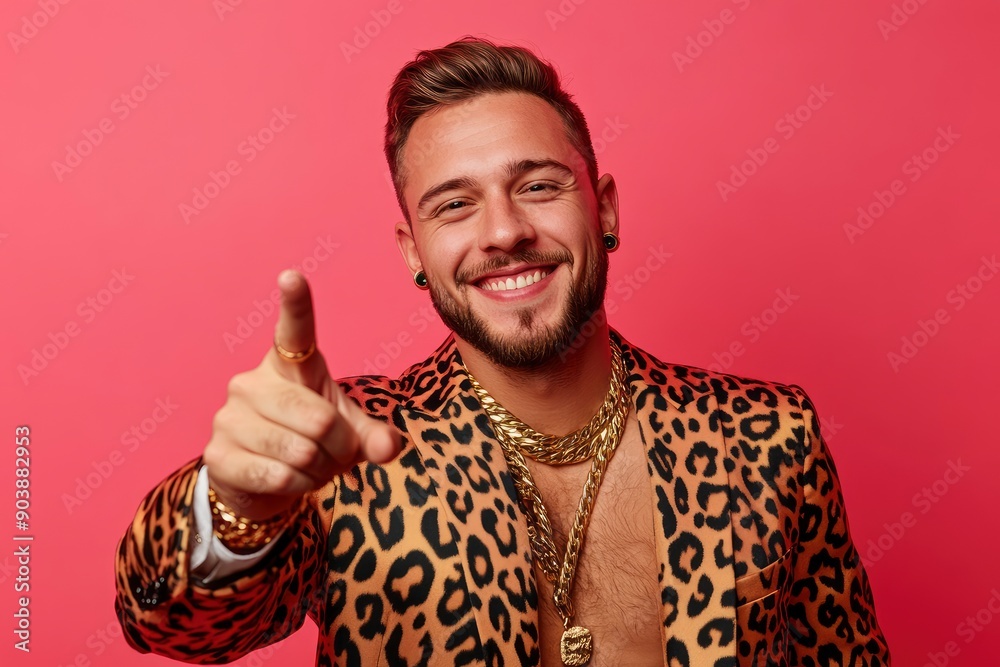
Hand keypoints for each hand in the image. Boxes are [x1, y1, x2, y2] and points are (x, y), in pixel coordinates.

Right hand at [203, 269, 401, 518]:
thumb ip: (376, 437)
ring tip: (311, 466)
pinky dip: (297, 487)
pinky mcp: (217, 454)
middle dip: (340, 448)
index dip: (295, 304)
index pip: (294, 330)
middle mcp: (253, 382)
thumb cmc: (312, 442)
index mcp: (289, 364)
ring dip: (319, 470)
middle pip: (320, 419)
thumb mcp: (351, 435)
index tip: (292, 276)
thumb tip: (389, 448)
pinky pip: (277, 476)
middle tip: (334, 455)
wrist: (263, 482)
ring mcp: (229, 416)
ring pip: (300, 451)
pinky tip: (289, 479)